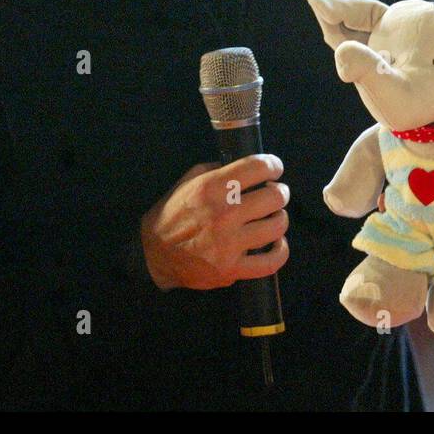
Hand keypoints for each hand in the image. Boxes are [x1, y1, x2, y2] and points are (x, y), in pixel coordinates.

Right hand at [139, 153, 289, 290]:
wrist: (153, 255)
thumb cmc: (173, 215)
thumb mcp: (188, 182)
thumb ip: (217, 169)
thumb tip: (248, 167)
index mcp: (211, 188)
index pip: (258, 167)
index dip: (273, 165)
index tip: (275, 168)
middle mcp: (222, 214)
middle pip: (274, 196)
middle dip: (280, 192)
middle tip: (275, 194)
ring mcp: (228, 244)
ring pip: (277, 225)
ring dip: (280, 218)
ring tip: (273, 217)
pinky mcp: (231, 269)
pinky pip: (271, 261)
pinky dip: (281, 250)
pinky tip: (276, 242)